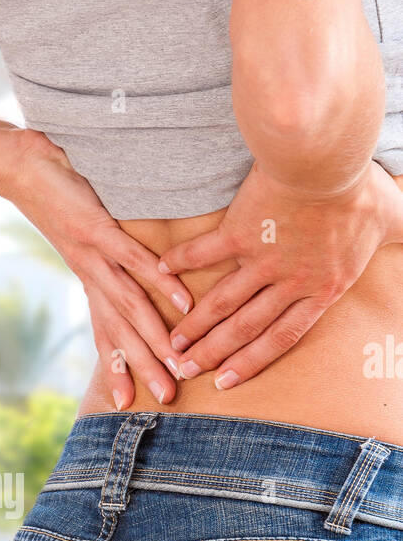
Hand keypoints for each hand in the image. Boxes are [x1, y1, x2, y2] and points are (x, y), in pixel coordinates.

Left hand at [5, 130, 190, 405]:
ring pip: (128, 306)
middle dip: (143, 367)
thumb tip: (127, 269)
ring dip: (153, 337)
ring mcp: (93, 256)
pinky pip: (132, 261)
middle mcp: (91, 277)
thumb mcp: (83, 235)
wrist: (18, 169)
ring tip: (177, 362)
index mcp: (89, 281)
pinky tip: (181, 301)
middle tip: (167, 397)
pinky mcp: (97, 230)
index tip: (131, 402)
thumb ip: (107, 256)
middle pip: (121, 331)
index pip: (105, 334)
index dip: (117, 368)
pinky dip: (158, 281)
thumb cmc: (56, 197)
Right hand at [160, 160, 402, 387]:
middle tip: (187, 370)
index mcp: (322, 287)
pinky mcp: (239, 232)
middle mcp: (288, 282)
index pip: (283, 337)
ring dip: (195, 326)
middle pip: (246, 329)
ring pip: (222, 303)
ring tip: (174, 342)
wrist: (324, 160)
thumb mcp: (395, 217)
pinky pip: (204, 254)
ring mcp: (261, 260)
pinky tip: (162, 273)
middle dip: (214, 354)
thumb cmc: (361, 188)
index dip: (252, 362)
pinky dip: (181, 264)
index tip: (227, 380)